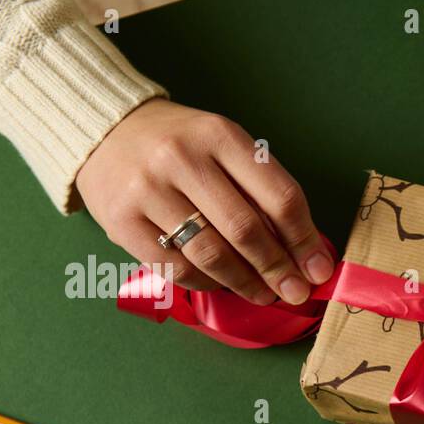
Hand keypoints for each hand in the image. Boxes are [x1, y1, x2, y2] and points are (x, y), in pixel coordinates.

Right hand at [75, 98, 334, 304]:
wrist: (105, 129)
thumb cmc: (181, 145)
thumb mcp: (224, 147)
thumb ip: (261, 190)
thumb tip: (305, 252)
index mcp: (220, 136)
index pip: (278, 196)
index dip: (304, 240)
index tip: (319, 270)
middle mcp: (182, 159)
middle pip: (245, 230)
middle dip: (278, 269)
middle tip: (296, 292)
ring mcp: (147, 190)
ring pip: (211, 254)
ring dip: (245, 283)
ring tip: (264, 294)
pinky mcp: (121, 221)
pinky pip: (175, 268)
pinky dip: (206, 283)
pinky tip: (221, 284)